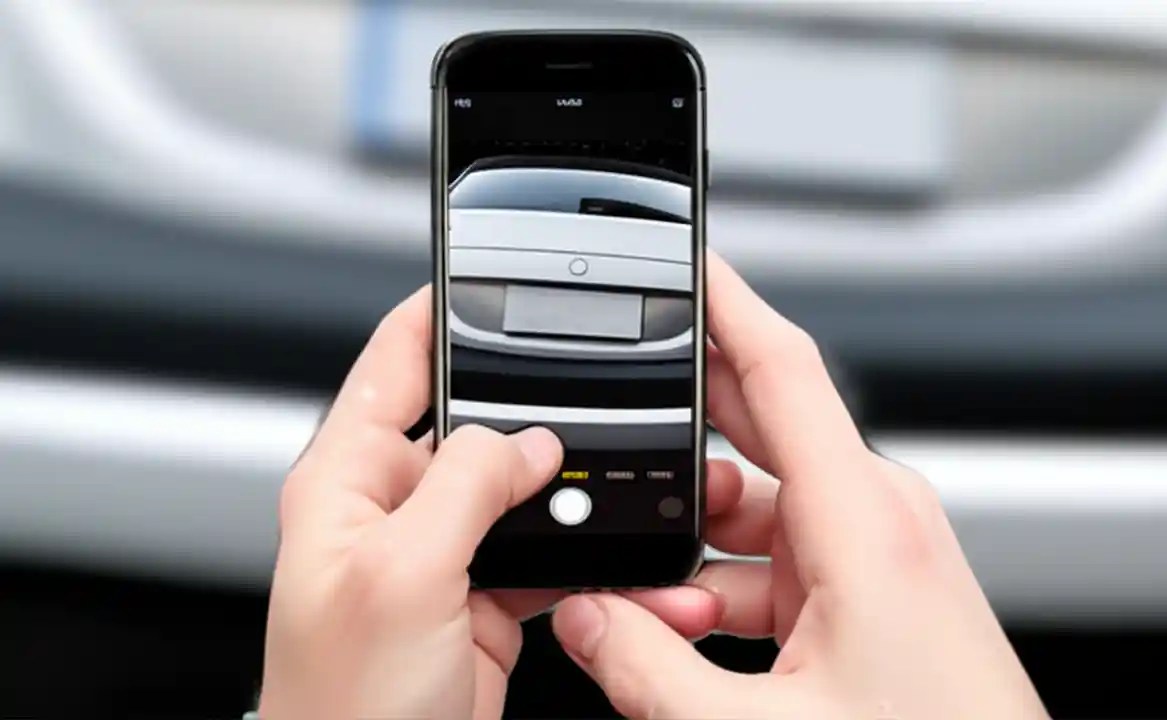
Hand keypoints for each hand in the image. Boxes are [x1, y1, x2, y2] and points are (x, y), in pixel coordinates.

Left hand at [257, 287, 734, 718]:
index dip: (442, 309)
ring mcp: (444, 552)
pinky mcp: (485, 597)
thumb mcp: (403, 576)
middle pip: (478, 420)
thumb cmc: (345, 709)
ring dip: (577, 488)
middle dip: (542, 408)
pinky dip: (589, 553)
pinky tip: (621, 556)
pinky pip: (548, 551)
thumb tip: (532, 439)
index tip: (494, 270)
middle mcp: (395, 506)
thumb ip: (468, 488)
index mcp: (349, 479)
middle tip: (605, 391)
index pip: (395, 360)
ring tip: (629, 484)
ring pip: (524, 488)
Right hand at [551, 255, 1048, 719]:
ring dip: (692, 545)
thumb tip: (585, 620)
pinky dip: (721, 583)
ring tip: (642, 606)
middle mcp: (873, 517)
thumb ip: (651, 671)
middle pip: (754, 430)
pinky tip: (682, 632)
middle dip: (672, 438)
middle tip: (599, 443)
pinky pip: (776, 557)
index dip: (723, 299)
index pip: (780, 367)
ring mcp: (874, 552)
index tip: (678, 256)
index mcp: (863, 519)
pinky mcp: (868, 589)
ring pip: (754, 509)